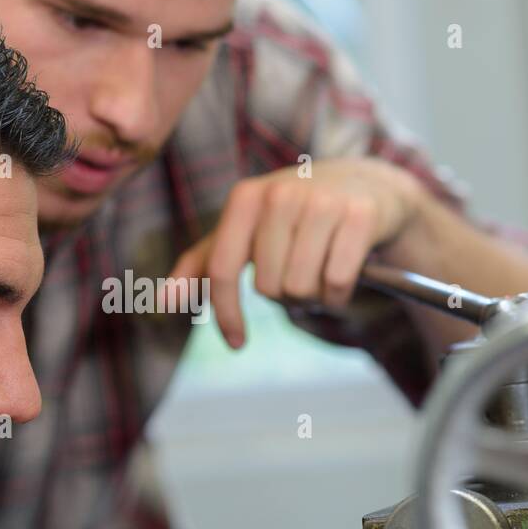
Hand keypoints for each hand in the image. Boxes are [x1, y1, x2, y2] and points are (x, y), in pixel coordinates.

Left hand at [171, 159, 423, 345]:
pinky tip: (345, 272)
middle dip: (284, 295)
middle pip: (268, 287)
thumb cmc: (292, 216)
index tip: (235, 343)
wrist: (362, 185)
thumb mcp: (243, 231)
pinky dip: (340, 293)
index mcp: (245, 198)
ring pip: (302, 288)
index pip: (221, 270)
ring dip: (314, 296)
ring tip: (321, 270)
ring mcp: (322, 202)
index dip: (226, 313)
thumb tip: (164, 301)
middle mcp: (280, 194)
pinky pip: (338, 282)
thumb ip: (201, 264)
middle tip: (299, 273)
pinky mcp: (360, 215)